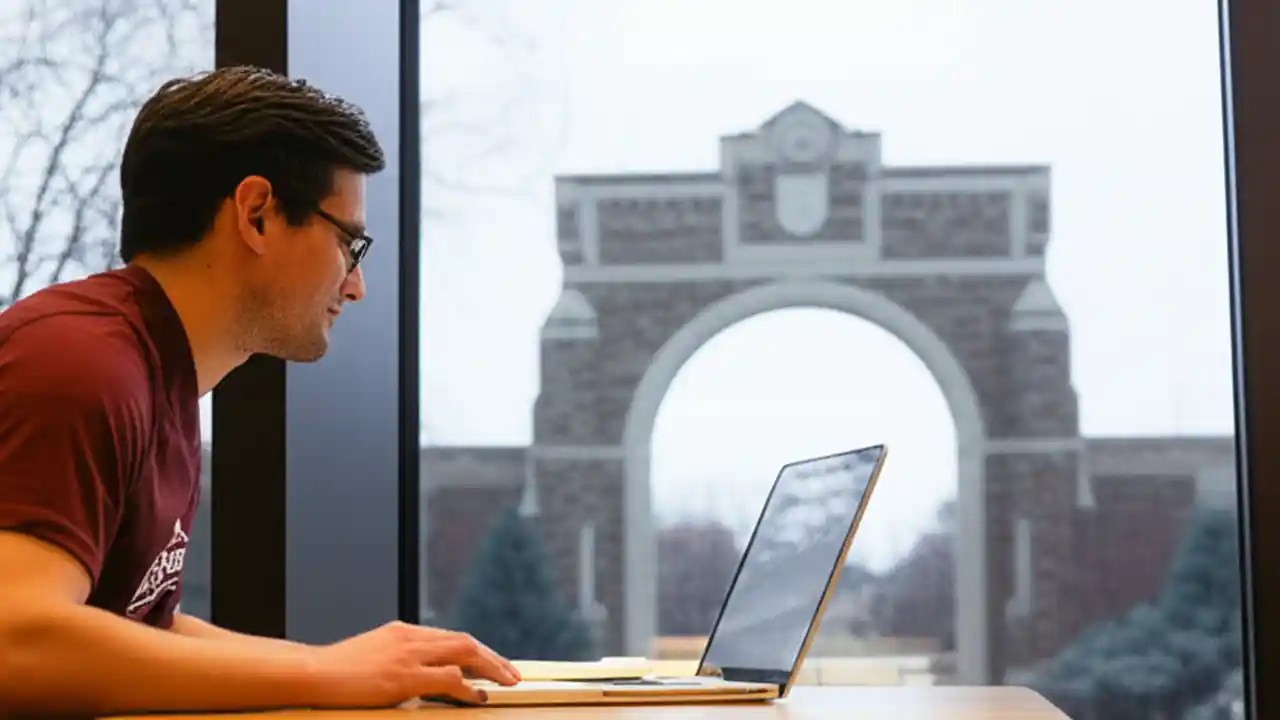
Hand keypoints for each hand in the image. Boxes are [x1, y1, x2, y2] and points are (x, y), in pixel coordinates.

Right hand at [307, 621, 520, 707]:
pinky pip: (447, 678)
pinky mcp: (404, 676)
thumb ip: (399, 660)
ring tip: (505, 682)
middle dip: (492, 657)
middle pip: (465, 642)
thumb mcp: (374, 656)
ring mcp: (408, 654)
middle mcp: (410, 637)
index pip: (450, 638)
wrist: (312, 672)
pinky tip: (477, 697)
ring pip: (464, 653)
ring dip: (490, 668)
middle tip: (511, 673)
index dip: (476, 651)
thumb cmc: (338, 671)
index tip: (491, 663)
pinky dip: (467, 687)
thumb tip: (421, 678)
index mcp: (403, 632)